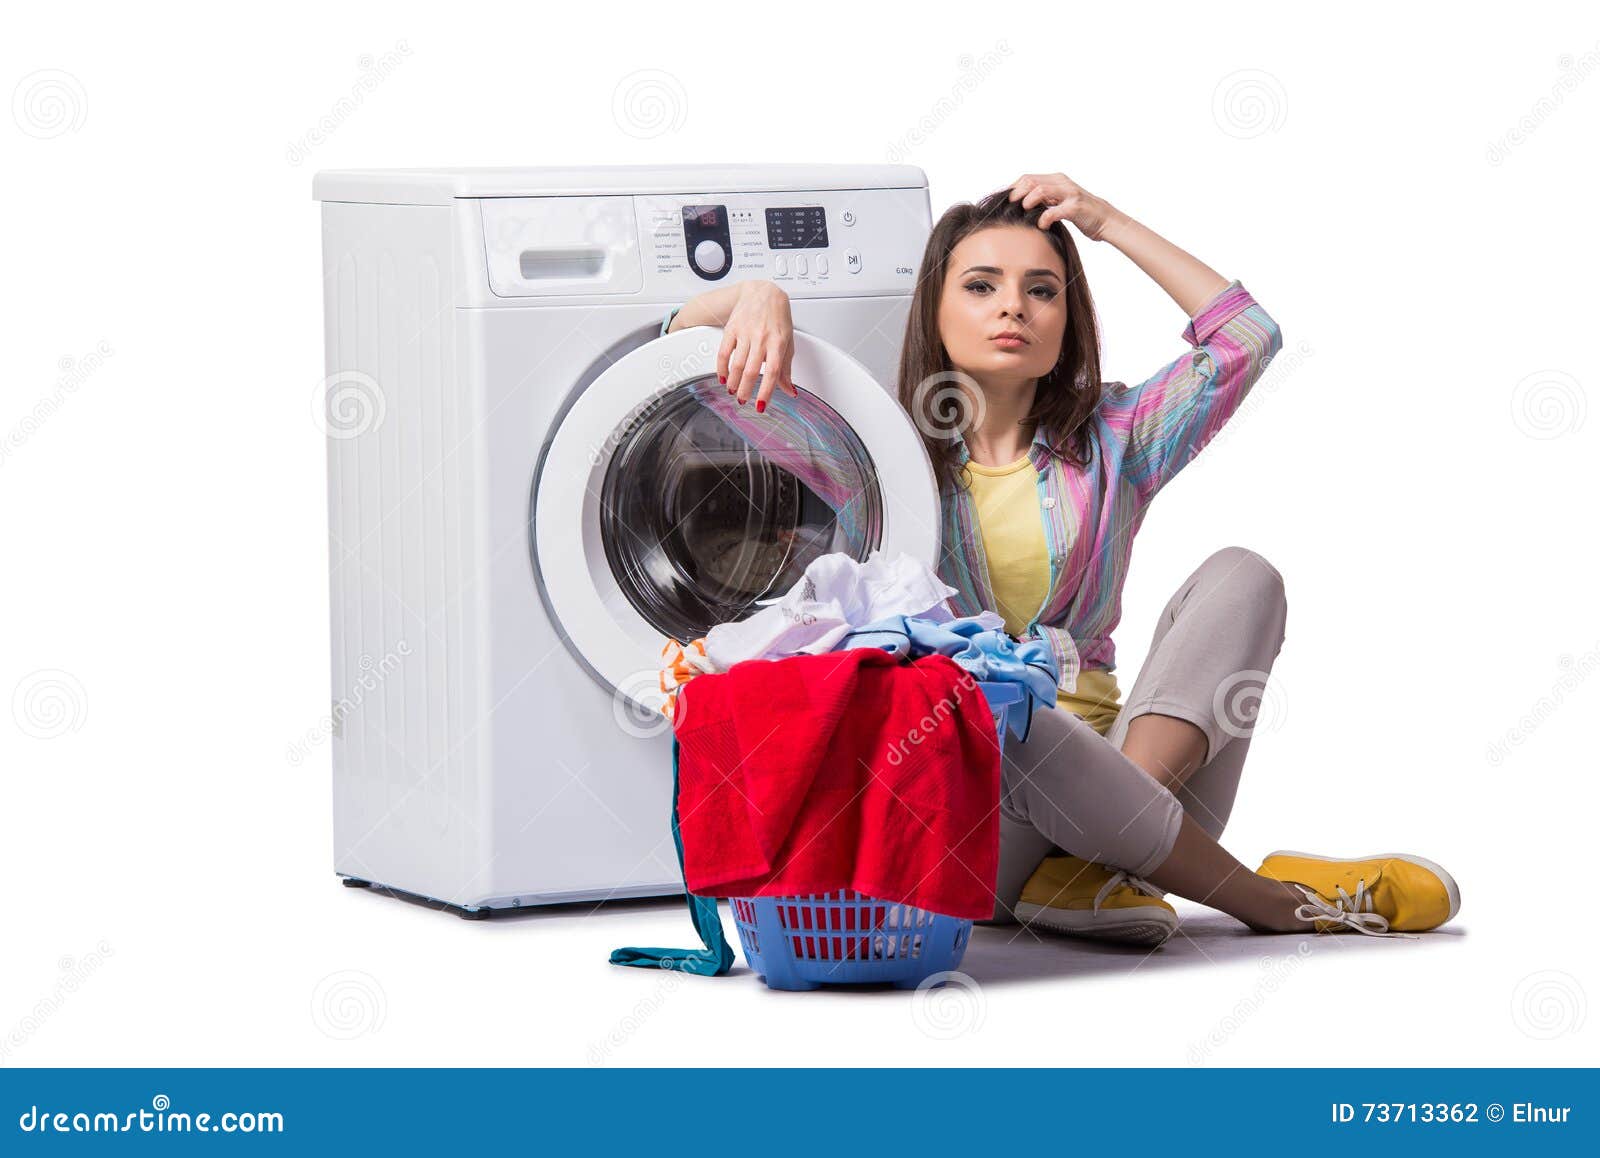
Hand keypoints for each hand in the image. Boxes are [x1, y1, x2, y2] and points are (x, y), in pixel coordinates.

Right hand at [719, 280, 797, 412]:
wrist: (763, 292)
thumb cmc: (778, 317)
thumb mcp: (788, 341)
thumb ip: (787, 368)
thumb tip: (789, 391)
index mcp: (778, 342)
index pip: (773, 372)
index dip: (766, 391)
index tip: (760, 405)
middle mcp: (762, 338)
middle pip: (752, 370)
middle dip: (745, 390)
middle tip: (742, 401)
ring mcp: (746, 333)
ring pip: (737, 364)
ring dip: (733, 382)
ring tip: (733, 391)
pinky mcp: (732, 328)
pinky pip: (723, 352)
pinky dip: (721, 368)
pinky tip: (723, 377)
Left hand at [1008, 172, 1120, 241]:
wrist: (1105, 220)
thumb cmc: (1080, 213)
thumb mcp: (1059, 202)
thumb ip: (1044, 199)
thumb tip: (1020, 205)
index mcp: (1056, 180)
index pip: (1027, 178)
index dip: (1013, 188)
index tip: (1006, 202)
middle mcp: (1062, 183)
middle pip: (1030, 181)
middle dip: (1017, 194)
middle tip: (1011, 207)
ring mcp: (1069, 194)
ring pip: (1040, 190)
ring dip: (1028, 202)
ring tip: (1025, 212)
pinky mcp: (1075, 207)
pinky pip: (1054, 211)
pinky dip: (1044, 218)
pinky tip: (1042, 225)